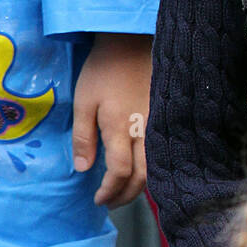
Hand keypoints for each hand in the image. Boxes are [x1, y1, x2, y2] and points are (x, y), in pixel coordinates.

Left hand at [72, 31, 151, 207]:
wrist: (131, 42)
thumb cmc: (103, 70)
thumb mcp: (83, 101)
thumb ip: (83, 137)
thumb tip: (83, 170)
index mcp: (120, 128)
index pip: (119, 172)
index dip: (109, 191)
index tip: (98, 199)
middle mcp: (143, 131)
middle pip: (142, 177)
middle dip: (126, 196)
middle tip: (110, 203)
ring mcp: (157, 124)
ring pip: (155, 167)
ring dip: (140, 186)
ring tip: (123, 191)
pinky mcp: (163, 118)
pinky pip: (160, 152)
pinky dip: (151, 169)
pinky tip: (140, 170)